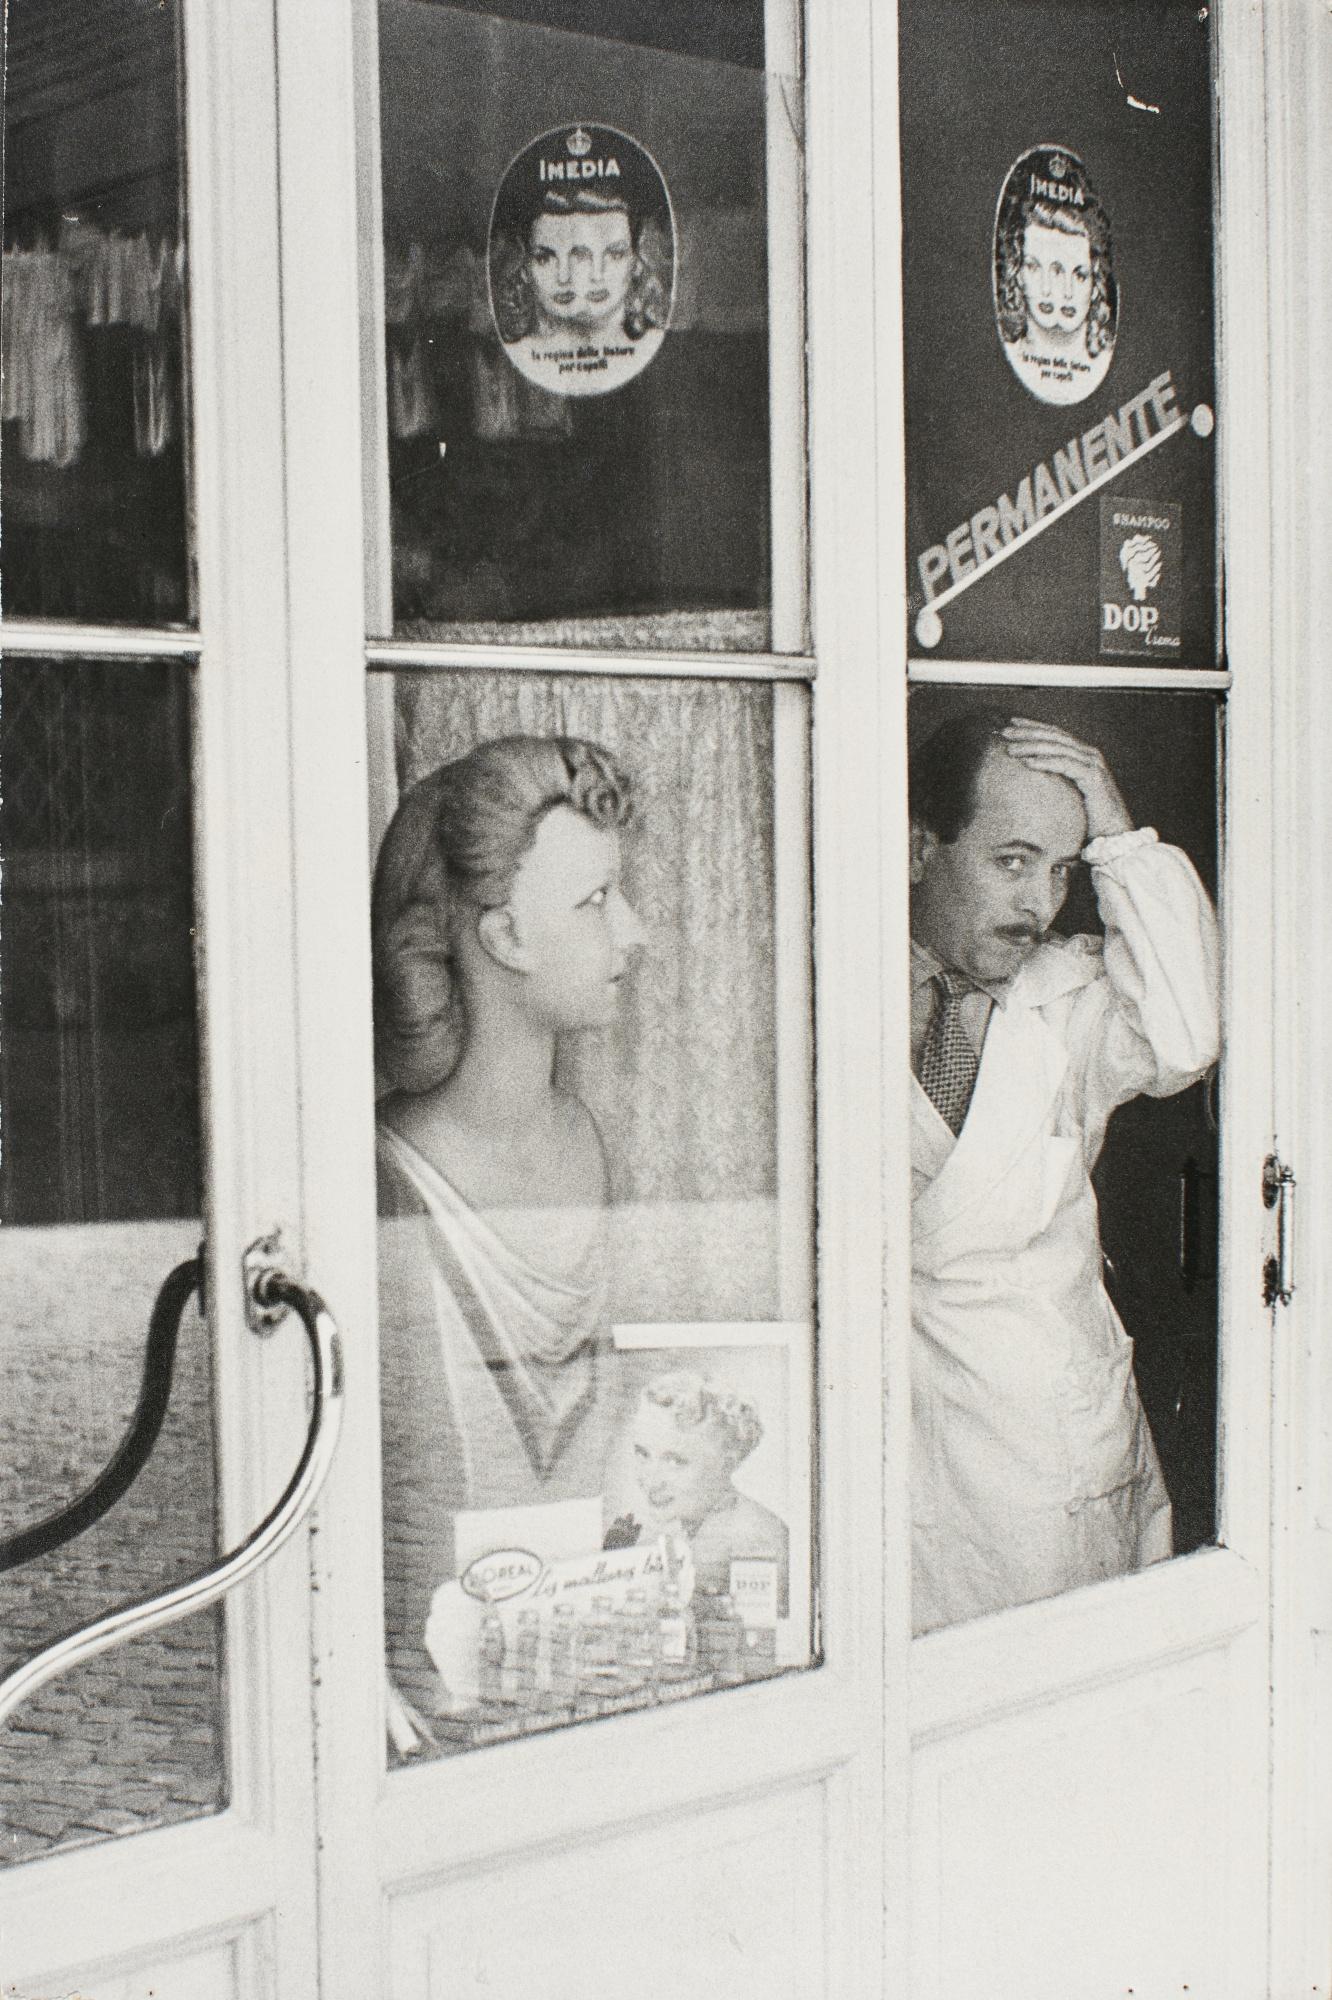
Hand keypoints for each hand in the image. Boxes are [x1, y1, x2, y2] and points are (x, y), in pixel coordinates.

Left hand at [1001, 718, 1132, 839]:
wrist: (1112, 833)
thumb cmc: (1087, 816)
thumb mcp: (1066, 791)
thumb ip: (1053, 778)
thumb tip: (1026, 773)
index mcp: (1082, 754)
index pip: (1055, 733)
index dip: (1033, 725)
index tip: (1011, 723)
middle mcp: (1089, 754)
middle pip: (1054, 737)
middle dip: (1028, 732)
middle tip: (1005, 732)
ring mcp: (1093, 764)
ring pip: (1058, 748)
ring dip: (1032, 747)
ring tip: (1012, 749)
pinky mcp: (1094, 777)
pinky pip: (1066, 765)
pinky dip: (1046, 762)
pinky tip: (1029, 763)